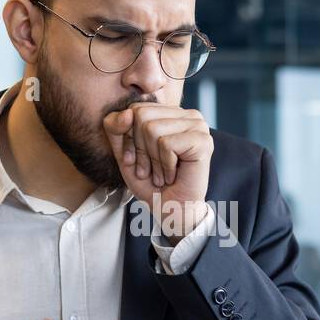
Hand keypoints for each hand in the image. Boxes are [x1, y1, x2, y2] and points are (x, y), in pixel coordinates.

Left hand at [103, 102, 212, 241]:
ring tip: (162, 174)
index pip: (136, 109)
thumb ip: (116, 128)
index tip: (136, 160)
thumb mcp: (124, 152)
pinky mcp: (202, 140)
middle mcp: (188, 114)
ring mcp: (198, 126)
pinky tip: (173, 175)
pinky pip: (166, 143)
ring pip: (152, 128)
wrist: (171, 210)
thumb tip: (126, 112)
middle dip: (140, 148)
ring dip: (153, 159)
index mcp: (172, 113)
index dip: (129, 138)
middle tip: (150, 170)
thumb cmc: (150, 183)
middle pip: (142, 116)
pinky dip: (165, 165)